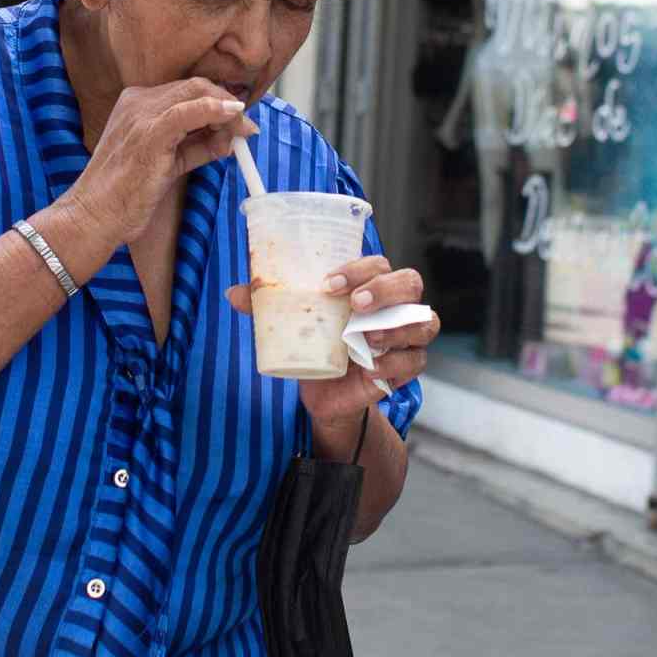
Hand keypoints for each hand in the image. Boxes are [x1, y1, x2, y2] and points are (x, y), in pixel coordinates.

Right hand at [62, 79, 254, 244]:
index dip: (219, 103)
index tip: (239, 122)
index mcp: (137, 103)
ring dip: (227, 113)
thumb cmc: (128, 193)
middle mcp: (138, 102)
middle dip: (228, 105)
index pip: (188, 91)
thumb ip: (197, 146)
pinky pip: (188, 112)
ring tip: (241, 135)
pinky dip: (214, 110)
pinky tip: (233, 117)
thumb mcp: (169, 162)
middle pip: (196, 87)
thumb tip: (230, 140)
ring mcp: (141, 115)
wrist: (96, 215)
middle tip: (247, 130)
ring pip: (196, 94)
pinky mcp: (149, 134)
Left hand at [226, 254, 440, 450]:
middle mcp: (396, 305)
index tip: (328, 284)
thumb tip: (234, 293)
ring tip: (368, 338)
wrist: (326, 392)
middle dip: (386, 290)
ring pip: (422, 322)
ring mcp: (407, 335)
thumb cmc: (316, 345)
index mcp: (371, 285)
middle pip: (410, 283)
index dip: (358, 269)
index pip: (378, 264)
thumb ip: (269, 308)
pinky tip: (372, 369)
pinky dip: (396, 364)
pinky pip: (415, 362)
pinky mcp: (407, 367)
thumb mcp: (293, 325)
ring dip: (397, 328)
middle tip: (357, 305)